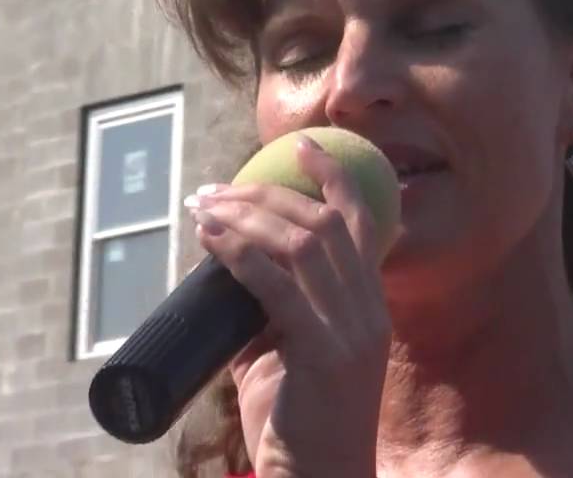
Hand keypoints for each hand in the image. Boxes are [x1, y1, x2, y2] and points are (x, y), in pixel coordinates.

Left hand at [189, 135, 390, 477]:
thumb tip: (222, 268)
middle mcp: (370, 311)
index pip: (362, 222)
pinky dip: (240, 254)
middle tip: (213, 189)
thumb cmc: (294, 427)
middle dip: (266, 194)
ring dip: (247, 216)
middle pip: (324, 224)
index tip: (301, 145)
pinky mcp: (326, 354)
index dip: (334, 177)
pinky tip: (210, 239)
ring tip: (203, 207)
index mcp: (369, 306)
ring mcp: (353, 331)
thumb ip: (265, 312)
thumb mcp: (281, 357)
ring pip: (304, 244)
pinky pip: (278, 287)